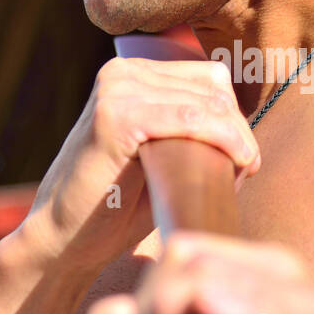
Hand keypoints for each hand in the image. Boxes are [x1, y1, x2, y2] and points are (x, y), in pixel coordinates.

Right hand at [22, 59, 259, 272]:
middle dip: (239, 129)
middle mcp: (122, 72)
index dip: (235, 116)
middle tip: (249, 168)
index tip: (247, 156)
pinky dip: (221, 140)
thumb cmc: (117, 207)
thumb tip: (247, 132)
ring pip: (206, 103)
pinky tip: (236, 163)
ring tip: (243, 170)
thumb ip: (194, 134)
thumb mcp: (161, 158)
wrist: (65, 240)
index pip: (208, 78)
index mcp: (132, 74)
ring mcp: (116, 90)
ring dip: (236, 138)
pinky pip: (188, 119)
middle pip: (212, 88)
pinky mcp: (114, 115)